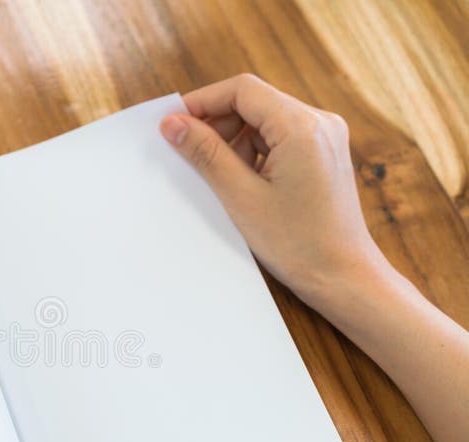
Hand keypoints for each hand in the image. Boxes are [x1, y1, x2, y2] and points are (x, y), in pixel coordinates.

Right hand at [159, 73, 389, 308]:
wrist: (344, 277)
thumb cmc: (298, 243)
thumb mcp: (240, 197)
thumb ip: (205, 154)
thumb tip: (173, 123)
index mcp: (302, 127)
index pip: (242, 90)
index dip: (202, 101)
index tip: (172, 124)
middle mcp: (319, 122)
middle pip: (254, 103)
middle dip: (217, 124)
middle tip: (188, 155)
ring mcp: (325, 137)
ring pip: (264, 121)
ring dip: (234, 142)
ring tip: (220, 179)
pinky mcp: (323, 154)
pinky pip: (279, 139)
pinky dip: (253, 154)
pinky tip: (243, 184)